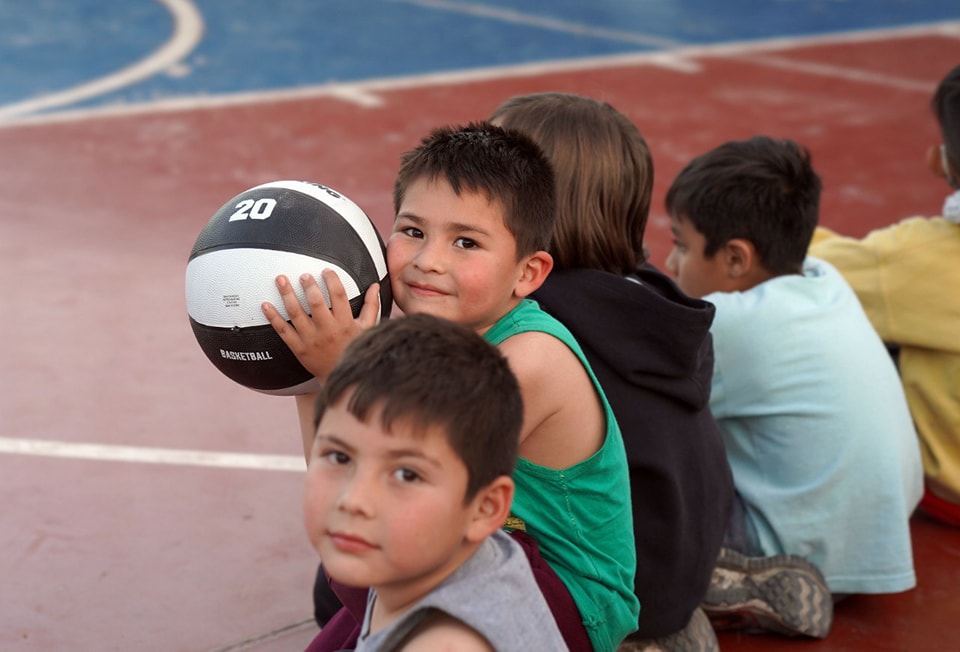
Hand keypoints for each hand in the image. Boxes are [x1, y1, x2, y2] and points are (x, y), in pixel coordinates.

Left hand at [261, 269, 380, 381]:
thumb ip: (371, 306)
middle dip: (308, 285)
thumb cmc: (354, 350)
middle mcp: (327, 330)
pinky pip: (283, 330)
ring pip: (296, 313)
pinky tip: (265, 305)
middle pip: (315, 302)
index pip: (338, 295)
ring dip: (286, 294)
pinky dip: (273, 317)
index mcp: (345, 323)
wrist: (342, 379)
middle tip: (303, 275)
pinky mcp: (298, 348)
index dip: (332, 280)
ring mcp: (311, 339)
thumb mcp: (367, 329)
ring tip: (281, 279)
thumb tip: (375, 286)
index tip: (326, 271)